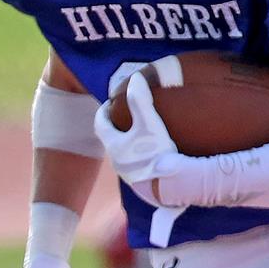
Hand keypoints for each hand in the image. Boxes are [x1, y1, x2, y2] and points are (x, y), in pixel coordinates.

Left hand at [91, 70, 190, 199]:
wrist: (168, 189)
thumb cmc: (155, 155)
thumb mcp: (149, 124)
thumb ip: (141, 101)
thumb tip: (135, 77)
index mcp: (114, 146)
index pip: (100, 124)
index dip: (103, 111)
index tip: (111, 101)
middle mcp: (118, 162)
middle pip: (112, 140)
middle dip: (117, 127)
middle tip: (127, 115)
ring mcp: (131, 175)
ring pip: (124, 154)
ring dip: (129, 143)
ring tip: (142, 132)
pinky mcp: (144, 185)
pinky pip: (138, 166)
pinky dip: (141, 156)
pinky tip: (155, 154)